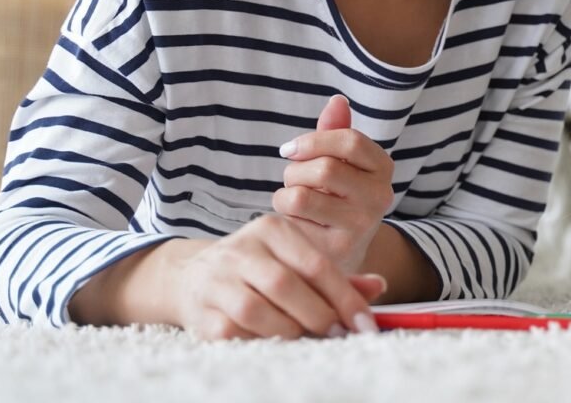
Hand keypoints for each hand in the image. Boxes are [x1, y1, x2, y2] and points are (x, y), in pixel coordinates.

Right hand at [168, 214, 386, 339]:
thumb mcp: (295, 260)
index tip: (365, 324)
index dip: (345, 297)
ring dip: (288, 331)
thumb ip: (334, 275)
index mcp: (272, 229)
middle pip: (285, 285)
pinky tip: (272, 342)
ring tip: (305, 339)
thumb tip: (378, 286)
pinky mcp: (201, 311)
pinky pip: (233, 332)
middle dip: (318, 315)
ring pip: (257, 310)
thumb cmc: (258, 270)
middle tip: (337, 334)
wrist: (192, 277)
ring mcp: (217, 279)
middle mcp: (241, 249)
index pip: (315, 263)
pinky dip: (258, 341)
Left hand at [273, 95, 395, 271]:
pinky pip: (294, 219)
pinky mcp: (338, 248)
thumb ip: (336, 131)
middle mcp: (380, 196)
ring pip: (303, 194)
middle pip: (324, 168)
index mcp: (383, 166)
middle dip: (296, 170)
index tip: (289, 149)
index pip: (350, 141)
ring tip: (293, 200)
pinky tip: (295, 220)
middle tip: (293, 180)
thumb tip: (337, 101)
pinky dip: (284, 214)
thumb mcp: (341, 162)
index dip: (313, 140)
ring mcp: (361, 224)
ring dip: (286, 193)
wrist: (343, 250)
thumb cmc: (337, 196)